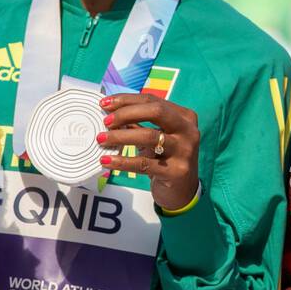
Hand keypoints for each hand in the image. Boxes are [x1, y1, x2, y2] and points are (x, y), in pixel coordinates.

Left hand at [99, 94, 199, 209]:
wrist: (183, 189)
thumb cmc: (166, 158)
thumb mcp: (157, 137)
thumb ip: (139, 122)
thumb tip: (110, 110)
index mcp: (184, 117)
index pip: (152, 100)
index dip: (126, 100)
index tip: (105, 104)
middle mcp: (188, 131)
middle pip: (156, 111)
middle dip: (126, 113)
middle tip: (106, 122)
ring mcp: (185, 151)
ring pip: (149, 136)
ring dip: (121, 136)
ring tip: (102, 139)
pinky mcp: (176, 171)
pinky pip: (144, 164)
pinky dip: (122, 161)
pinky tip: (107, 161)